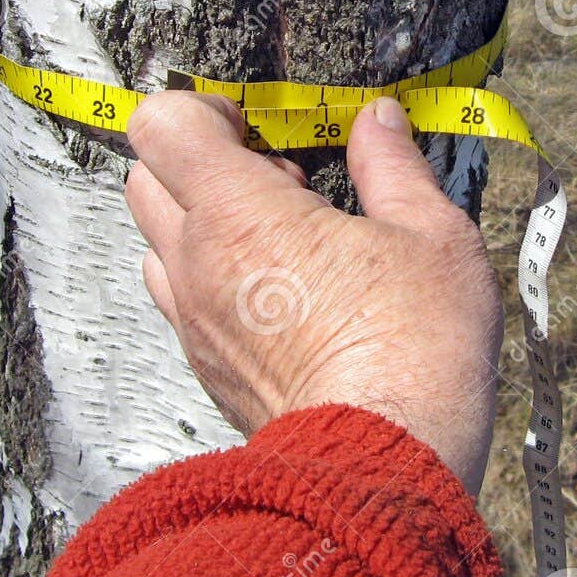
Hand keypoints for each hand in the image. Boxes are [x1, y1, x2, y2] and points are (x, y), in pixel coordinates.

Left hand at [124, 92, 501, 493]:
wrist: (386, 468)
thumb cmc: (417, 347)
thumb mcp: (431, 235)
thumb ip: (393, 166)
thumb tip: (378, 119)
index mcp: (241, 215)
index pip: (161, 125)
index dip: (202, 108)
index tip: (258, 125)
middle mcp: (197, 264)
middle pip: (145, 178)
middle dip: (199, 162)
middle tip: (279, 180)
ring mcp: (193, 322)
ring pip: (158, 243)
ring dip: (202, 224)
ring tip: (284, 241)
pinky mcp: (206, 369)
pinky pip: (181, 302)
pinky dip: (213, 281)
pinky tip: (286, 297)